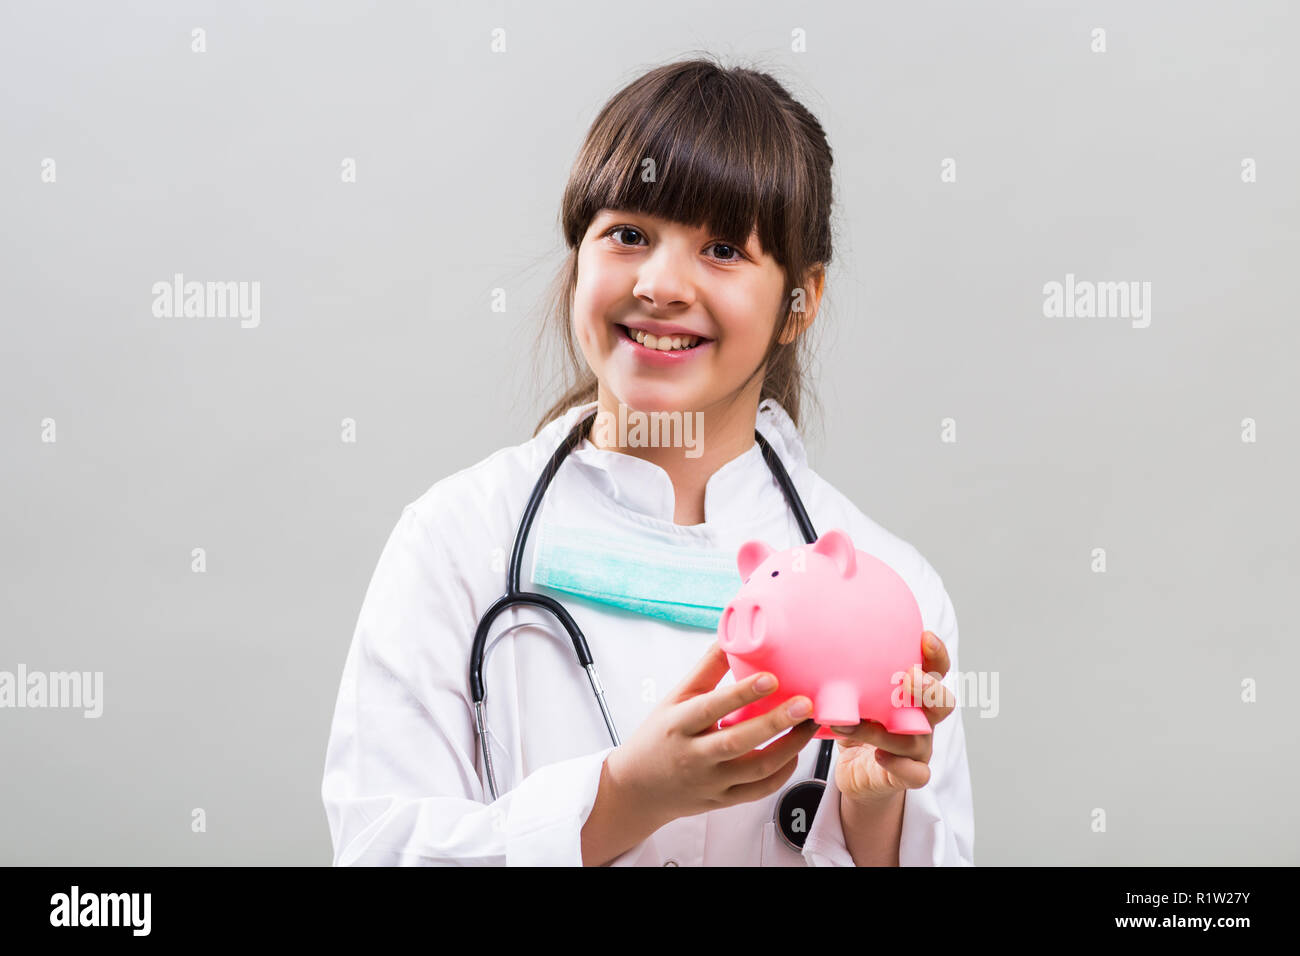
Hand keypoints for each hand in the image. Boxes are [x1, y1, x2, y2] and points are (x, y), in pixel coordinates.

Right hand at [604, 639, 819, 830]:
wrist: (640, 788)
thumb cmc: (660, 736)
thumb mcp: (675, 699)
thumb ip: (705, 670)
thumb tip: (729, 637)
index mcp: (679, 724)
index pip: (712, 706)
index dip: (741, 693)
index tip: (771, 678)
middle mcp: (694, 756)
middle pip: (738, 741)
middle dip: (775, 722)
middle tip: (804, 704)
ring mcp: (710, 782)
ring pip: (755, 769)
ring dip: (789, 748)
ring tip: (809, 725)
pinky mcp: (723, 800)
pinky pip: (758, 791)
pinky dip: (782, 773)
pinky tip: (794, 753)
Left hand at [827, 630, 955, 806]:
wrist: (859, 772)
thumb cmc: (859, 723)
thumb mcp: (853, 695)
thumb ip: (845, 672)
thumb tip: (811, 640)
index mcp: (913, 694)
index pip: (936, 670)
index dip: (936, 655)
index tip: (925, 637)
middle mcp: (922, 719)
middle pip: (942, 703)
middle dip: (929, 688)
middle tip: (909, 677)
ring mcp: (919, 749)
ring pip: (915, 738)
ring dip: (884, 729)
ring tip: (854, 721)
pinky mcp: (908, 775)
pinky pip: (915, 773)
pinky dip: (899, 765)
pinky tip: (880, 756)